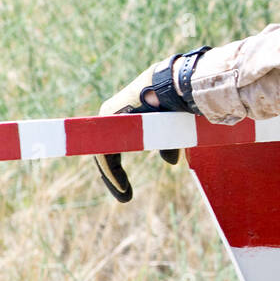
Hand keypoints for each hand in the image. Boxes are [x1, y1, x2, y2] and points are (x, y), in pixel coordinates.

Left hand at [93, 59, 180, 202]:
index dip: (117, 170)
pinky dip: (112, 173)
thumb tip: (170, 162)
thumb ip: (167, 145)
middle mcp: (113, 118)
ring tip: (124, 195)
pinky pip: (104, 153)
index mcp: (126, 118)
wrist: (175, 85)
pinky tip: (122, 187)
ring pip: (103, 156)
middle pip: (107, 153)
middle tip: (123, 195)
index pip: (115, 149)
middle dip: (113, 176)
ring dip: (112, 178)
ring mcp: (108, 118)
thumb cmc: (176, 102)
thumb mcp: (171, 130)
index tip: (125, 189)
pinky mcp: (108, 122)